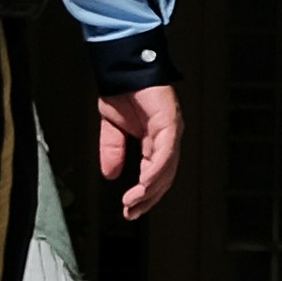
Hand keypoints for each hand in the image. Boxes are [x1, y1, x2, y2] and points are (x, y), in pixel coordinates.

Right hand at [99, 84, 182, 221]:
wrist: (121, 69)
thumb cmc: (120, 91)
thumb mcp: (112, 128)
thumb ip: (113, 151)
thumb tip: (110, 175)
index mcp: (155, 141)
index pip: (154, 174)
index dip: (143, 194)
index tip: (129, 209)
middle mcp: (167, 139)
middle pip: (164, 177)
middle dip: (148, 198)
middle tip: (132, 211)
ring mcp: (171, 132)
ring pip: (166, 169)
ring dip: (150, 189)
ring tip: (134, 201)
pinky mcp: (170, 123)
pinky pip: (165, 153)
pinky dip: (155, 171)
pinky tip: (144, 184)